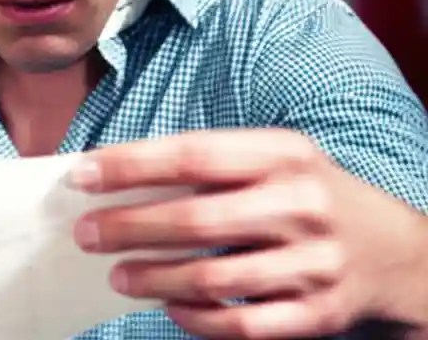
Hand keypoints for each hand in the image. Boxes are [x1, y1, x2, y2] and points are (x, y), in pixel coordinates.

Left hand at [67, 129, 427, 338]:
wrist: (398, 254)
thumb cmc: (307, 197)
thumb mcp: (274, 161)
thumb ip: (209, 165)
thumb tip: (117, 179)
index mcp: (283, 155)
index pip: (193, 156)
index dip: (131, 165)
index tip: (82, 175)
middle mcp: (302, 206)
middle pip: (196, 220)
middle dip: (129, 227)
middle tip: (85, 234)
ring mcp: (314, 263)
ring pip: (213, 278)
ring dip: (153, 278)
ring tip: (117, 275)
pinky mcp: (319, 313)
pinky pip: (243, 324)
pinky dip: (197, 318)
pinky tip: (169, 305)